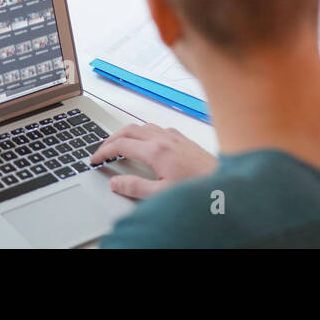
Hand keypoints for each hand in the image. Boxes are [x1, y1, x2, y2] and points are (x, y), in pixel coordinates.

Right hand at [91, 123, 216, 198]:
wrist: (225, 182)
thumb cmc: (198, 187)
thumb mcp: (161, 193)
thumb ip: (135, 187)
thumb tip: (115, 182)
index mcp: (157, 151)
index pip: (121, 145)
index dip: (104, 151)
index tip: (94, 159)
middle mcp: (165, 139)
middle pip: (129, 129)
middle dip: (111, 138)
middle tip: (101, 150)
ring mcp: (175, 136)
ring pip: (143, 126)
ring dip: (127, 133)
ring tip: (118, 144)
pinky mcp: (183, 139)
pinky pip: (157, 128)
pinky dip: (143, 132)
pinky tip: (145, 142)